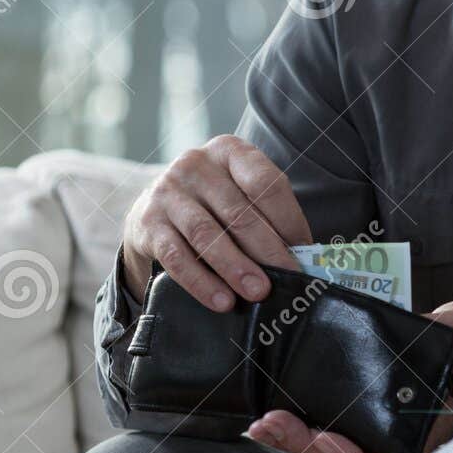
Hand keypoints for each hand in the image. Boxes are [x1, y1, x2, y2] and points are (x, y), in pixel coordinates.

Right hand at [122, 134, 311, 308]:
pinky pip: (177, 257)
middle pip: (238, 212)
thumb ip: (268, 215)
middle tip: (289, 278)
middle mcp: (195, 164)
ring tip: (258, 292)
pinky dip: (202, 282)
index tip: (304, 250)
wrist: (155, 208)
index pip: (265, 183)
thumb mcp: (241, 192)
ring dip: (236, 268)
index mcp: (229, 151)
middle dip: (268, 250)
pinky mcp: (147, 222)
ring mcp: (167, 191)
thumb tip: (304, 255)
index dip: (287, 218)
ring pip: (207, 235)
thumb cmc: (215, 202)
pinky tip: (222, 301)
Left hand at [247, 302, 452, 452]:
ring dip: (294, 440)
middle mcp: (398, 441)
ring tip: (262, 426)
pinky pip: (328, 429)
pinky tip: (274, 416)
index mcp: (426, 436)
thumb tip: (429, 334)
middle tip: (270, 426)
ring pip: (331, 450)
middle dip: (305, 446)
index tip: (327, 440)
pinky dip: (300, 426)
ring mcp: (378, 430)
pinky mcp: (362, 415)